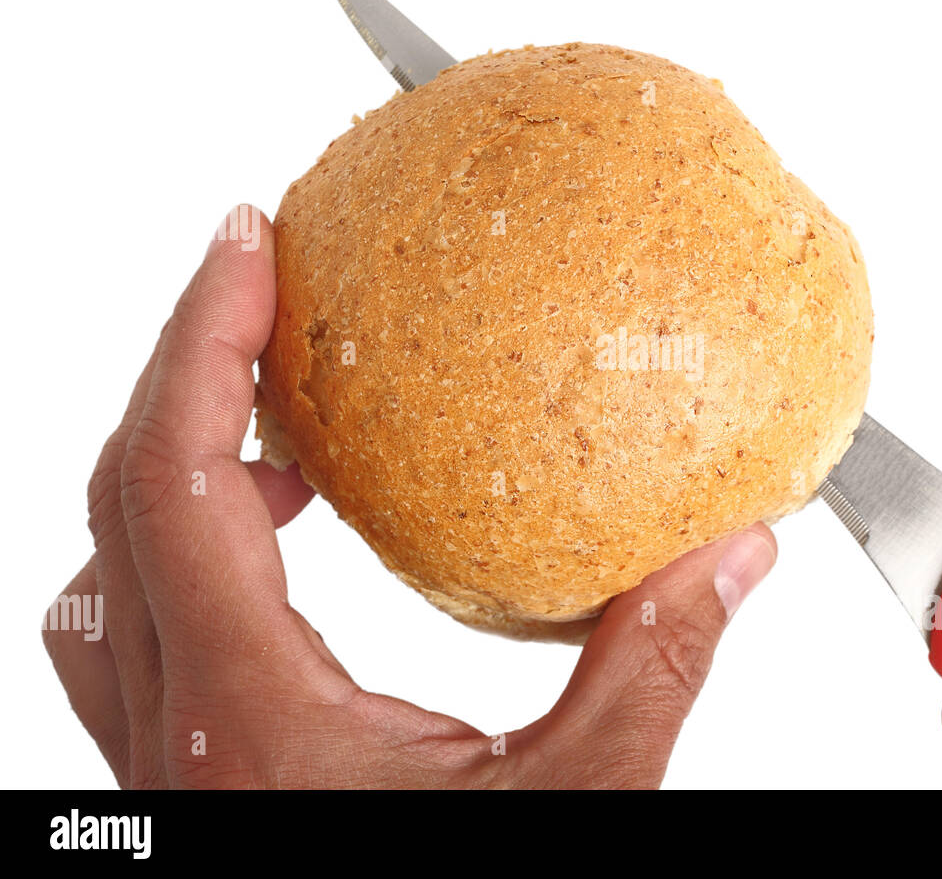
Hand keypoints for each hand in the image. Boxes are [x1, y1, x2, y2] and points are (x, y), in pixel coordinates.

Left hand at [43, 205, 777, 788]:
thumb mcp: (571, 799)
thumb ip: (653, 666)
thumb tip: (733, 554)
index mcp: (251, 717)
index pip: (176, 477)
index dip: (201, 340)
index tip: (244, 243)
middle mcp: (177, 730)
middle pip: (118, 495)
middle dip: (183, 367)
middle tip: (259, 287)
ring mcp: (165, 758)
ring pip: (107, 567)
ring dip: (172, 462)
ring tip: (274, 416)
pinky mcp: (188, 772)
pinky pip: (140, 624)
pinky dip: (192, 542)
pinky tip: (285, 534)